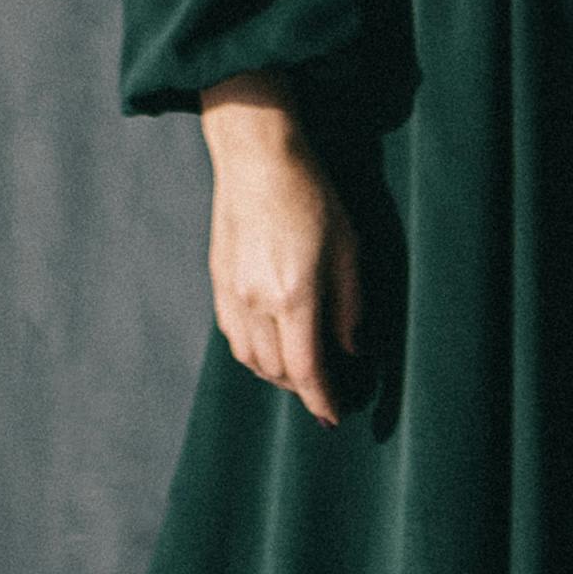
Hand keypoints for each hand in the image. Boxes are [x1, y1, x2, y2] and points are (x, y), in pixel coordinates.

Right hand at [201, 80, 361, 428]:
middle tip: (325, 392)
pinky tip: (270, 345)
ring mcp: (232, 294)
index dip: (321, 400)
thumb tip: (353, 349)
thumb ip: (351, 306)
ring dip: (275, 375)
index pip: (306, 370)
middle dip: (301, 390)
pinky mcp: (219, 281)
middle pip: (275, 371)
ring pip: (249, 359)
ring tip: (299, 374)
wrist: (257, 158)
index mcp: (293, 297)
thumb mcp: (348, 249)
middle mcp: (257, 303)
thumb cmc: (310, 196)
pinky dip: (252, 353)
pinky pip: (232, 336)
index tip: (334, 416)